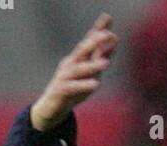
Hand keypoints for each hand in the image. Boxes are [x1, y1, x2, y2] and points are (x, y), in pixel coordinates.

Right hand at [30, 12, 117, 131]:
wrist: (52, 107)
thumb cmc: (72, 89)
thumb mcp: (89, 73)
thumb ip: (100, 58)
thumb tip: (114, 41)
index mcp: (78, 58)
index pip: (88, 41)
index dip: (98, 29)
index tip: (108, 17)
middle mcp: (70, 63)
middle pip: (82, 50)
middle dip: (93, 42)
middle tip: (106, 35)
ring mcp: (65, 76)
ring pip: (79, 69)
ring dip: (92, 65)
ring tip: (105, 63)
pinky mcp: (61, 90)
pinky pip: (73, 87)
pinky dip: (84, 85)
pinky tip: (96, 84)